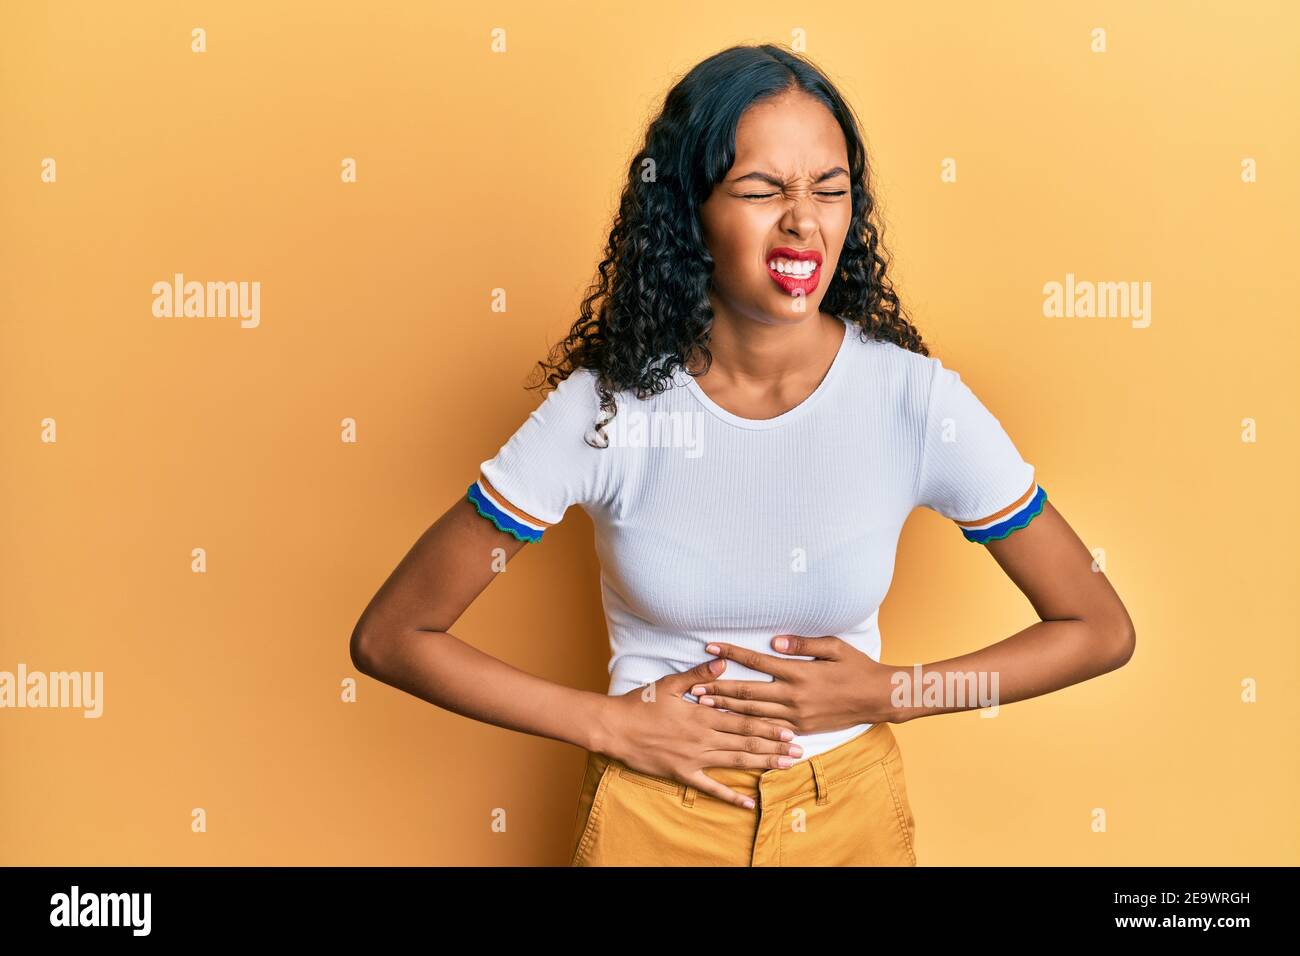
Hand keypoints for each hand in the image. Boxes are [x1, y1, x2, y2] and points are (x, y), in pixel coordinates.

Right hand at [597, 659, 804, 808]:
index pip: (743, 721)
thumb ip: (699, 675)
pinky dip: (731, 797)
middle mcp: (703, 739)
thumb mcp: (670, 683)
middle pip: (745, 743)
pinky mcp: (683, 774)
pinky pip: (711, 788)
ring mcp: (694, 759)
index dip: (768, 726)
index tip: (790, 730)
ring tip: (785, 768)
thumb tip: (724, 664)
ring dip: (762, 764)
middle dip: (774, 747)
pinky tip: (749, 804)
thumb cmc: (641, 703)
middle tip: (799, 751)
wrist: (614, 728)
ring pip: (735, 762)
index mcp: (702, 716)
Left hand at [688, 635, 900, 734]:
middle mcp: (794, 696)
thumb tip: (773, 640)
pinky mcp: (802, 728)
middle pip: (747, 692)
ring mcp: (797, 715)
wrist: (879, 698)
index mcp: (799, 672)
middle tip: (693, 686)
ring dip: (725, 709)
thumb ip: (802, 644)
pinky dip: (747, 725)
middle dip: (718, 688)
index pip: (757, 661)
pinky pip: (769, 728)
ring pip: (753, 713)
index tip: (710, 647)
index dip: (731, 654)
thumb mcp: (833, 647)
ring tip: (702, 704)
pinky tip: (730, 724)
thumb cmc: (857, 667)